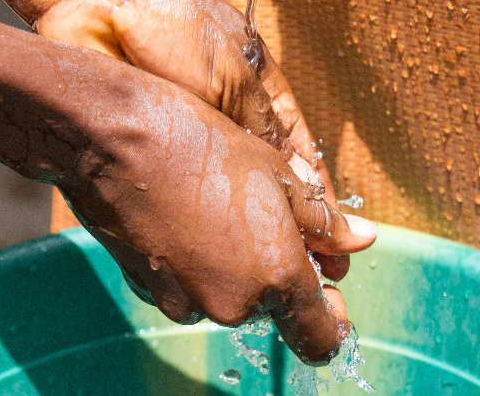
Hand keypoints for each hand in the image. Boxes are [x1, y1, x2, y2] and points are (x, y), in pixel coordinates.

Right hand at [55, 62, 376, 362]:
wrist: (117, 139)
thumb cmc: (202, 147)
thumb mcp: (277, 174)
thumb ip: (322, 220)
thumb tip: (362, 241)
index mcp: (276, 277)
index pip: (320, 339)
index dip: (332, 322)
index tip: (332, 297)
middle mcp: (233, 304)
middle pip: (271, 308)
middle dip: (275, 271)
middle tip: (266, 215)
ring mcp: (186, 301)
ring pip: (228, 296)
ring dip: (233, 266)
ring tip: (220, 206)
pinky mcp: (148, 291)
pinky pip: (188, 287)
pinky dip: (195, 263)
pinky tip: (185, 215)